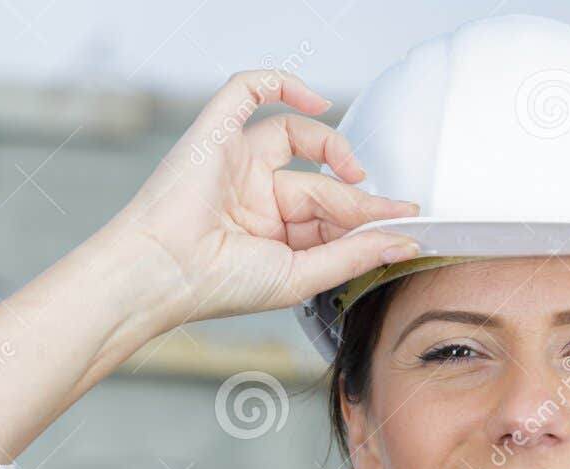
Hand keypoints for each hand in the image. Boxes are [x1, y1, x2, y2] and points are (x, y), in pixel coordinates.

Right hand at [102, 69, 421, 331]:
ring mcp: (234, 162)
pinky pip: (250, 90)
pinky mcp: (215, 132)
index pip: (326, 214)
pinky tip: (318, 102)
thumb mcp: (300, 276)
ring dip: (331, 146)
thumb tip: (404, 242)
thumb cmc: (215, 285)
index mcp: (268, 234)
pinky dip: (284, 83)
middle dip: (353, 197)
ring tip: (351, 170)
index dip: (365, 216)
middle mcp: (252, 196)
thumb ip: (351, 256)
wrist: (164, 274)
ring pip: (294, 135)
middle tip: (384, 209)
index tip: (405, 222)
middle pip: (317, 182)